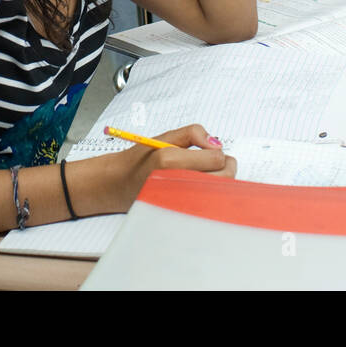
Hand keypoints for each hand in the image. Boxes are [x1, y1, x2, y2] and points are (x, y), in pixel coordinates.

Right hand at [103, 124, 235, 212]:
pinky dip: (211, 194)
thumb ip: (192, 133)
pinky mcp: (183, 213)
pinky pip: (210, 204)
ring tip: (202, 173)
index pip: (216, 158)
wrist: (120, 184)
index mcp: (170, 160)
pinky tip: (199, 187)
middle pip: (225, 177)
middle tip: (210, 160)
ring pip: (221, 191)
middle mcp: (176, 182)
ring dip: (218, 180)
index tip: (206, 150)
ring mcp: (180, 202)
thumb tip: (216, 143)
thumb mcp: (164, 137)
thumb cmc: (141, 160)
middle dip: (224, 165)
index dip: (215, 151)